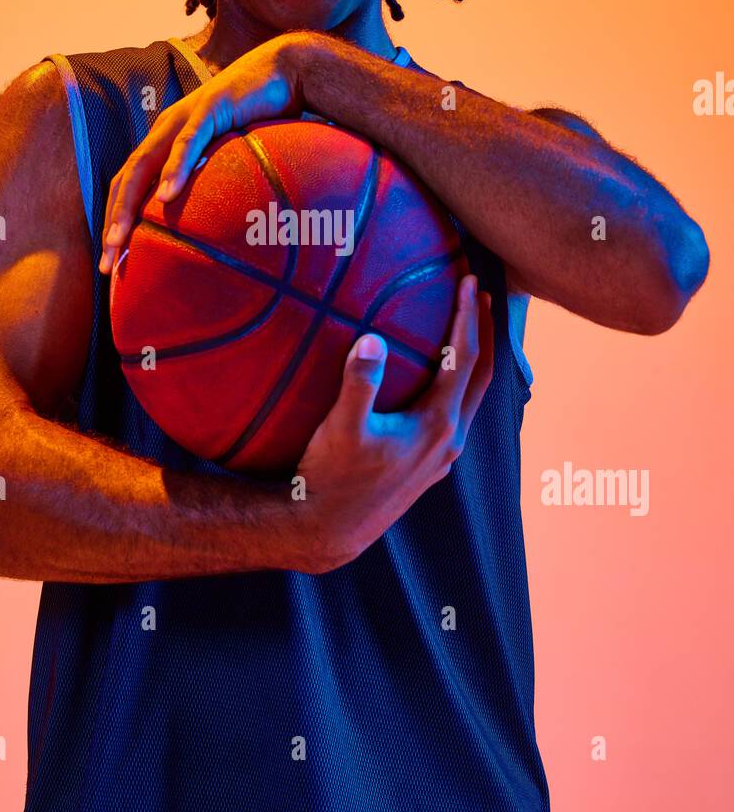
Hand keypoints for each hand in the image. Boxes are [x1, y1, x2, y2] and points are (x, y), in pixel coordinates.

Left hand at [98, 38, 302, 273]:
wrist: (281, 72)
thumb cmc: (257, 118)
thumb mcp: (227, 159)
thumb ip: (213, 185)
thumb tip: (213, 229)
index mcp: (165, 144)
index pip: (129, 188)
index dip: (116, 223)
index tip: (113, 263)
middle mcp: (164, 131)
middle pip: (125, 182)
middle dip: (112, 225)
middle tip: (107, 267)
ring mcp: (183, 118)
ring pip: (144, 166)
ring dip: (128, 206)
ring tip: (119, 240)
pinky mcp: (209, 109)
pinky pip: (186, 144)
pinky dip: (173, 170)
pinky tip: (166, 196)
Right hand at [290, 274, 493, 573]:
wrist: (327, 531)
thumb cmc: (331, 478)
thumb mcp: (340, 429)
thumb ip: (359, 382)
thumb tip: (373, 340)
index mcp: (436, 424)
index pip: (463, 357)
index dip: (468, 316)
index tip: (470, 280)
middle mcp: (449, 439)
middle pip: (481, 375)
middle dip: (485, 332)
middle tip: (482, 294)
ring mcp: (442, 455)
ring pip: (472, 397)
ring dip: (474, 360)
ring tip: (468, 330)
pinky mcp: (428, 466)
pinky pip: (456, 414)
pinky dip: (458, 386)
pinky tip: (439, 381)